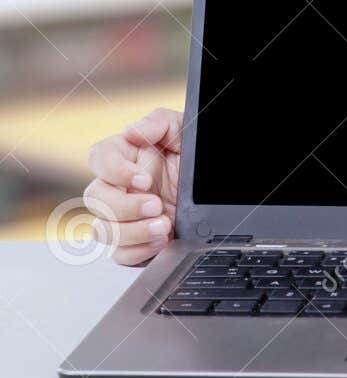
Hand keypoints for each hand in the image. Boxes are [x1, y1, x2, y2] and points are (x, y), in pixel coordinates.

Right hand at [84, 106, 182, 265]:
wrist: (221, 189)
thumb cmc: (195, 157)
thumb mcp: (184, 130)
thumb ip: (158, 122)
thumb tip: (131, 132)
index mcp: (127, 156)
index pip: (99, 157)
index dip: (114, 170)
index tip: (144, 179)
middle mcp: (120, 187)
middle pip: (95, 198)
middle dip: (125, 206)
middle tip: (156, 205)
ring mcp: (125, 216)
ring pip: (103, 230)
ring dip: (132, 232)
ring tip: (165, 227)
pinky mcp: (136, 242)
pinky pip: (120, 254)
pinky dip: (139, 251)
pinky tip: (162, 242)